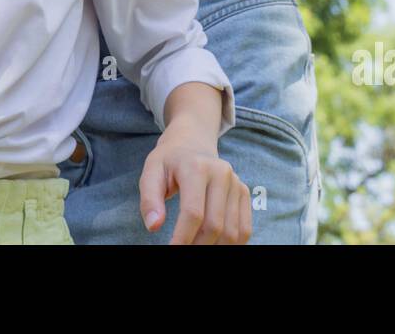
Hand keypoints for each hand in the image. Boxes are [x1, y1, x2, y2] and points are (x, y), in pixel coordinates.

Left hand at [139, 127, 250, 243]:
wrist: (192, 142)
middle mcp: (221, 173)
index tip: (172, 250)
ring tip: (196, 248)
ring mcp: (236, 183)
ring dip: (215, 248)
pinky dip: (232, 244)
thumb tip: (153, 226)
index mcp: (196, 167)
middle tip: (183, 251)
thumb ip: (149, 199)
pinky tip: (216, 245)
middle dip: (198, 246)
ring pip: (232, 231)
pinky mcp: (244, 192)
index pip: (193, 213)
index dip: (183, 238)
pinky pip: (245, 228)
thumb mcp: (151, 172)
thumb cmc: (169, 161)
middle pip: (214, 225)